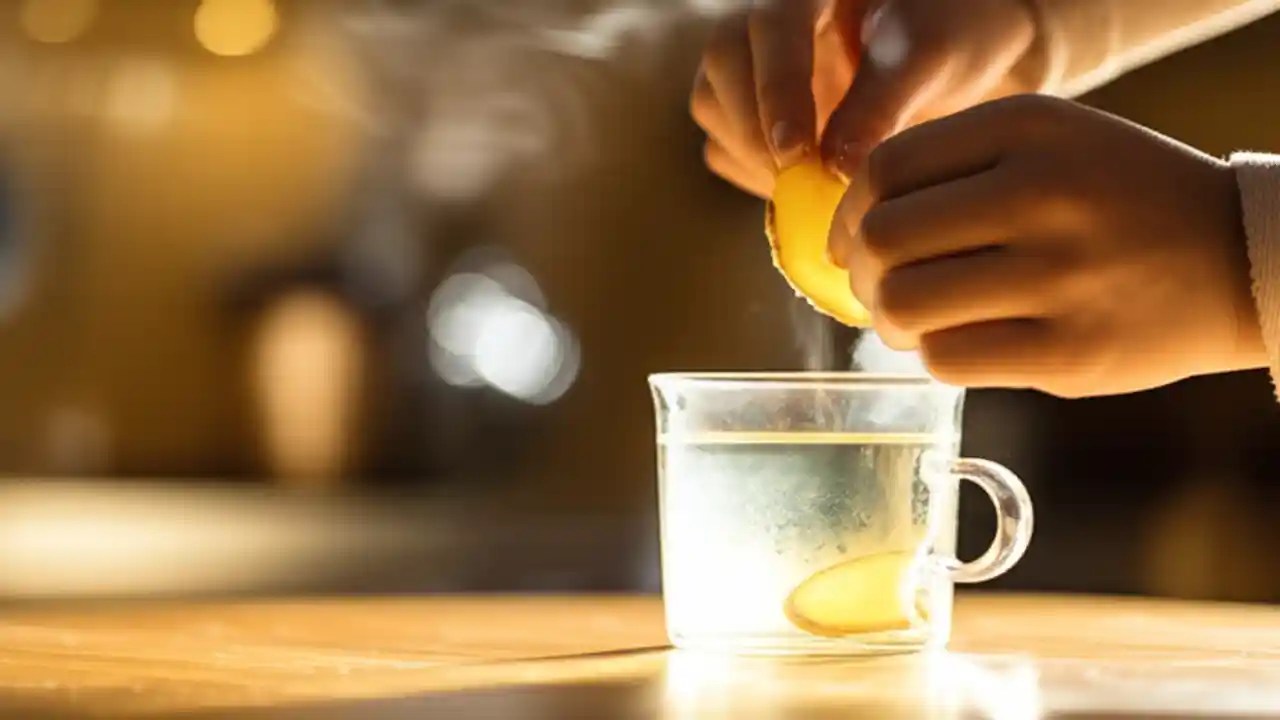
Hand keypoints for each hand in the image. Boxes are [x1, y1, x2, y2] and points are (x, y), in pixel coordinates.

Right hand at [689, 0, 1040, 197]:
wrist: (960, 51)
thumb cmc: (954, 33)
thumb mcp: (930, 59)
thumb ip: (881, 106)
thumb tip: (834, 167)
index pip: (772, 27)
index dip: (777, 90)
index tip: (796, 153)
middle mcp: (770, 17)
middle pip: (724, 60)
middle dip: (754, 128)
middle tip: (799, 182)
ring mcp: (754, 62)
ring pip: (712, 104)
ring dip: (749, 156)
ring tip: (807, 190)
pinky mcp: (751, 108)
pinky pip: (724, 145)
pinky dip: (754, 176)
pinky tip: (802, 192)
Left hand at [829, 95, 1265, 397]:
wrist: (1235, 256)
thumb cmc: (1114, 198)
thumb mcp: (1046, 141)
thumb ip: (951, 165)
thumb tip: (848, 224)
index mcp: (1028, 127)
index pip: (885, 169)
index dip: (846, 213)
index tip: (850, 239)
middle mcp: (1043, 193)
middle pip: (882, 238)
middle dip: (861, 271)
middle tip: (878, 286)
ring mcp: (1060, 276)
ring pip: (904, 304)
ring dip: (887, 320)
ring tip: (910, 320)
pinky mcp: (1072, 352)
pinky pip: (948, 359)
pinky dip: (933, 355)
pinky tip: (956, 343)